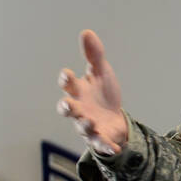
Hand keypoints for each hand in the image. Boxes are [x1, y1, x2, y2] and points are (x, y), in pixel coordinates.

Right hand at [56, 29, 128, 155]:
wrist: (114, 117)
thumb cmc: (102, 93)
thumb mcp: (100, 73)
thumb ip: (93, 56)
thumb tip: (87, 32)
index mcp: (78, 91)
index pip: (68, 84)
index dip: (66, 79)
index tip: (67, 74)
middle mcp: (79, 109)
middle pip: (67, 108)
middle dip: (66, 107)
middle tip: (67, 104)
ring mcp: (88, 124)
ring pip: (81, 126)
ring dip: (84, 124)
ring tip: (89, 121)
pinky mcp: (99, 138)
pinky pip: (101, 143)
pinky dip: (106, 146)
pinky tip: (114, 148)